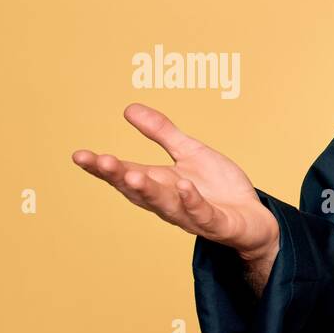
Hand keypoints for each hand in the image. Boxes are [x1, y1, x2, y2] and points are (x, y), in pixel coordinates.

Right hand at [71, 102, 278, 259]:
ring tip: (132, 174)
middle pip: (138, 191)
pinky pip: (202, 214)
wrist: (254, 218)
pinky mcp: (217, 224)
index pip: (125, 174)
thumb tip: (128, 108)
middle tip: (100, 161)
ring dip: (148, 191)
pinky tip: (184, 186)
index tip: (79, 155)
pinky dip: (191, 201)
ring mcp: (192, 215)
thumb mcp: (190, 152)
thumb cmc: (219, 188)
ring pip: (165, 205)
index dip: (102, 167)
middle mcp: (169, 202)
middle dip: (118, 177)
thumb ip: (162, 133)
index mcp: (159, 184)